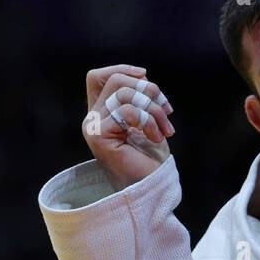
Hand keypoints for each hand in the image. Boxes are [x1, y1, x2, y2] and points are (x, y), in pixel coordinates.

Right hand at [83, 64, 174, 191]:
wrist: (153, 189)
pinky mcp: (98, 134)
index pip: (99, 77)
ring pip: (123, 93)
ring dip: (154, 109)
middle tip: (167, 111)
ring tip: (165, 129)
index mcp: (103, 113)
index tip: (146, 76)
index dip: (122, 70)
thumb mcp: (149, 122)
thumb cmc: (151, 161)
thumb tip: (144, 77)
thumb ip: (141, 100)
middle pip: (116, 80)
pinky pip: (126, 111)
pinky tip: (156, 138)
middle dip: (148, 91)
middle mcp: (93, 118)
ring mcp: (93, 126)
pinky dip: (148, 120)